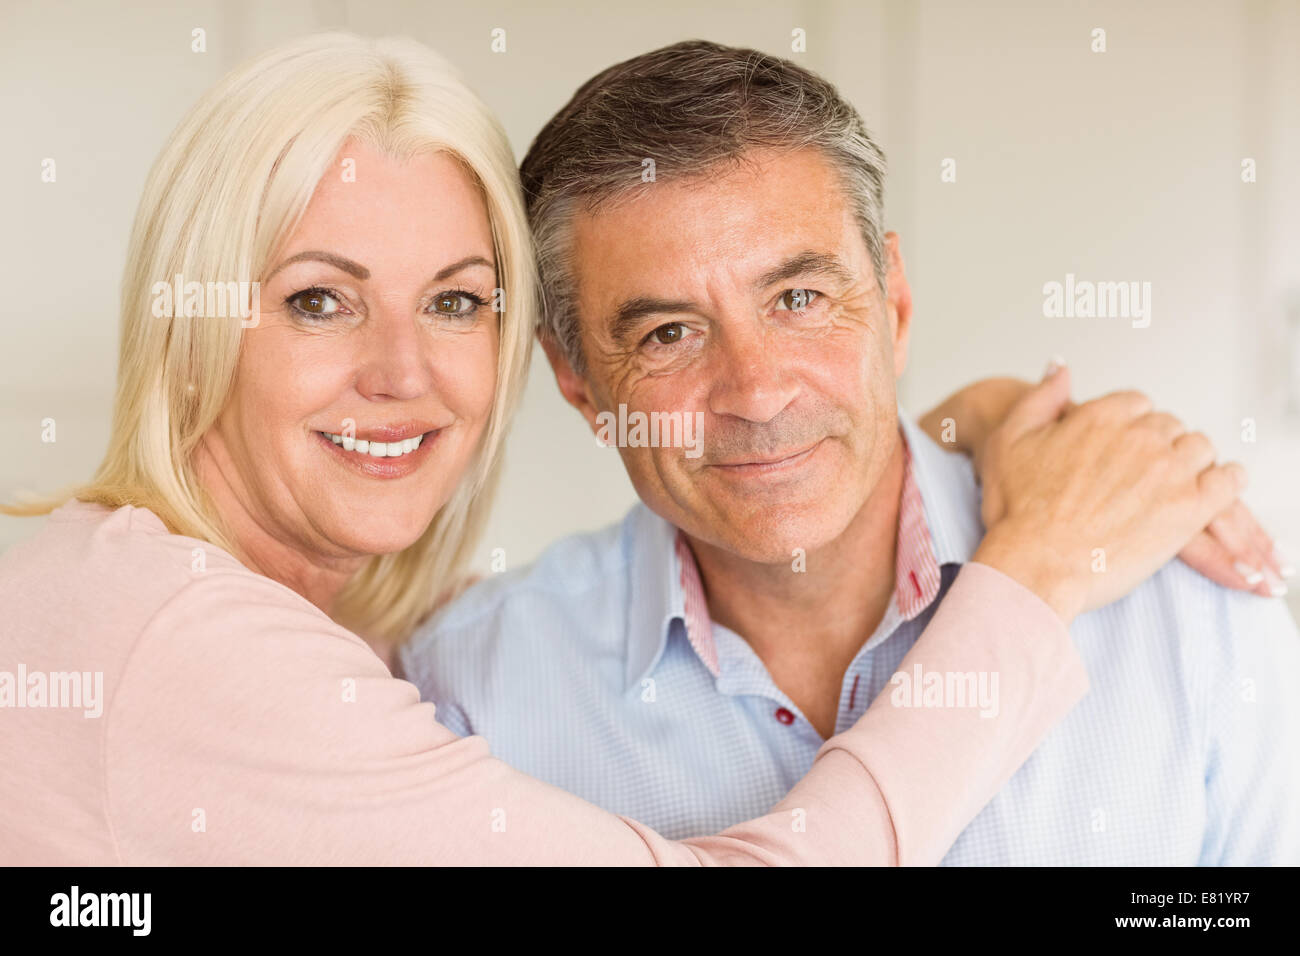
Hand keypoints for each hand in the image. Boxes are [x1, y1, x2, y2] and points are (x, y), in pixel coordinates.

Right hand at [971, 364, 1246, 621]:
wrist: (1036, 564)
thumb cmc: (1017, 511)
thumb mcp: (1008, 440)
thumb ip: (1039, 398)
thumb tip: (1061, 368)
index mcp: (1100, 416)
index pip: (1137, 404)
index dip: (1130, 426)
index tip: (1122, 449)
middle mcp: (1139, 436)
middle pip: (1169, 426)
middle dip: (1158, 446)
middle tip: (1142, 475)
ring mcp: (1168, 471)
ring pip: (1200, 449)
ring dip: (1190, 463)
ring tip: (1173, 486)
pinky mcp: (1190, 507)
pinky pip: (1228, 481)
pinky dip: (1226, 482)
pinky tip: (1214, 491)